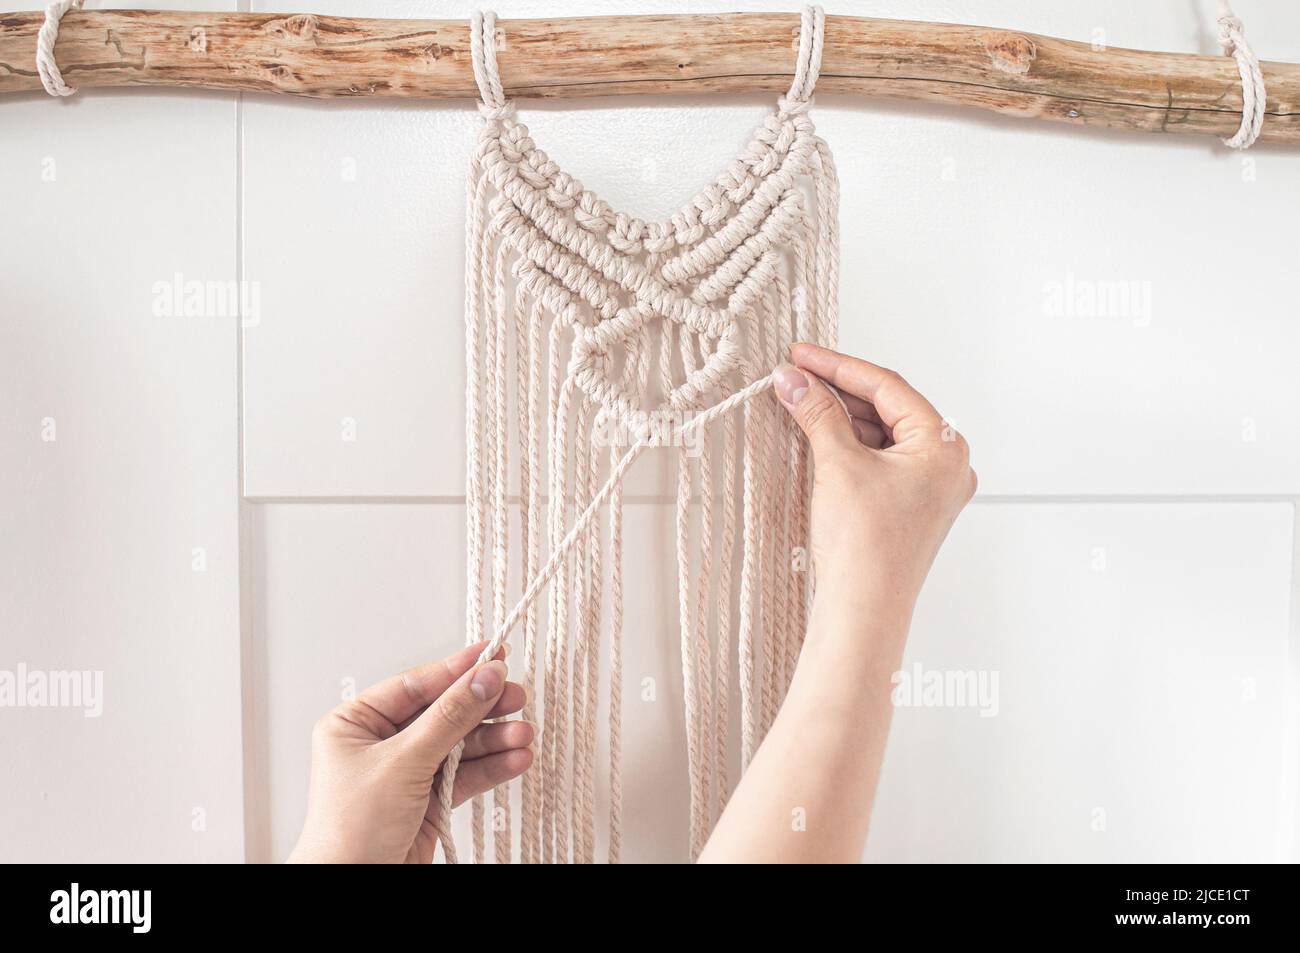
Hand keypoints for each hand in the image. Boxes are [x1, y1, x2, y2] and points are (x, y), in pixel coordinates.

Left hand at [288, 642, 532, 863]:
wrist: (353, 890)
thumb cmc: (352, 828)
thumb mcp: (403, 762)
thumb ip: (449, 718)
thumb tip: (484, 676)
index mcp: (356, 723)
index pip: (415, 685)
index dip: (457, 669)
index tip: (494, 654)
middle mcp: (381, 743)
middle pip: (443, 713)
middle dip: (482, 707)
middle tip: (517, 696)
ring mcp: (406, 772)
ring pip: (459, 745)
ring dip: (493, 740)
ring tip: (524, 736)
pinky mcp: (427, 800)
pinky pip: (465, 774)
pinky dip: (491, 767)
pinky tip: (516, 759)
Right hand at [773, 342, 976, 618]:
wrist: (864, 611)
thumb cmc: (866, 546)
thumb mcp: (838, 464)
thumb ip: (817, 413)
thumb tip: (793, 379)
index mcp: (944, 446)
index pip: (888, 387)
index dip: (838, 367)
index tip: (801, 354)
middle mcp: (946, 464)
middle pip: (887, 408)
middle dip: (837, 392)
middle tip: (794, 376)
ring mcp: (929, 488)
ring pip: (881, 434)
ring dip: (840, 417)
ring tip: (798, 401)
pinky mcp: (909, 507)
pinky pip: (878, 461)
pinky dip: (848, 445)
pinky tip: (816, 433)